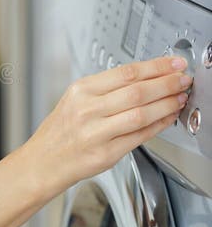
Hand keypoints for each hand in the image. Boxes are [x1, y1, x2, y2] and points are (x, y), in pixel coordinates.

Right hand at [24, 55, 190, 196]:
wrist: (43, 162)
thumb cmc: (60, 132)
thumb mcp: (75, 100)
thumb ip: (106, 89)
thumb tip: (145, 78)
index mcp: (81, 90)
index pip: (126, 72)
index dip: (155, 67)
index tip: (173, 64)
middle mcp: (87, 110)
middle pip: (137, 91)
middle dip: (167, 83)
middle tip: (183, 79)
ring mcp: (96, 133)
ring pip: (141, 113)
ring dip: (166, 104)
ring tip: (180, 97)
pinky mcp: (106, 154)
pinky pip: (139, 136)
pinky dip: (158, 125)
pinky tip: (167, 117)